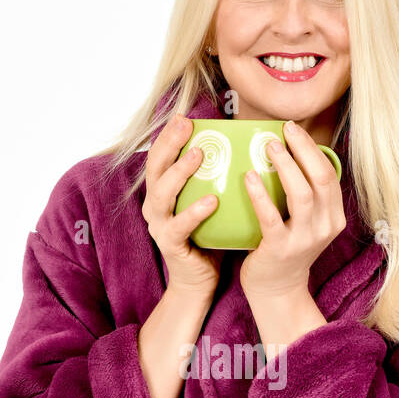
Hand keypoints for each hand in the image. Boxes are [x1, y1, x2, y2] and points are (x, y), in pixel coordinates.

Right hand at [141, 113, 222, 296]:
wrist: (199, 281)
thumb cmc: (208, 238)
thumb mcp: (210, 202)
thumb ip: (215, 179)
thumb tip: (243, 147)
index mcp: (162, 193)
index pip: (161, 157)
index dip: (168, 135)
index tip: (185, 116)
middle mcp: (155, 206)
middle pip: (155, 168)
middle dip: (169, 143)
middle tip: (186, 125)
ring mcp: (160, 225)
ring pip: (163, 194)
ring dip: (180, 172)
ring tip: (198, 155)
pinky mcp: (170, 245)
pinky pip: (180, 226)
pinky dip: (195, 212)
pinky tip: (212, 200)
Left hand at [239, 120, 345, 303]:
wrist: (276, 290)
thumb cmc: (285, 248)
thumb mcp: (305, 222)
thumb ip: (304, 194)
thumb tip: (284, 151)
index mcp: (334, 216)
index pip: (329, 174)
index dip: (312, 148)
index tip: (293, 129)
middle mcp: (325, 227)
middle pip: (321, 178)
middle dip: (303, 149)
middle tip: (283, 130)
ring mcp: (304, 239)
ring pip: (302, 194)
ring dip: (285, 166)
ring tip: (268, 146)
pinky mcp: (280, 249)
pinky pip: (271, 217)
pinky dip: (260, 194)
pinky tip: (249, 177)